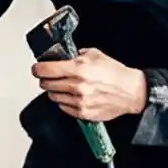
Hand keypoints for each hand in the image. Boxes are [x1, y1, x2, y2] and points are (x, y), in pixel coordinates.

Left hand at [32, 48, 146, 121]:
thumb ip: (76, 55)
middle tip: (49, 77)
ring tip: (63, 86)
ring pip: (53, 96)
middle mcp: (77, 86)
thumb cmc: (115, 73)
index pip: (46, 70)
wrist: (132, 92)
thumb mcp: (95, 55)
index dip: (37, 69)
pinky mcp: (83, 113)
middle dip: (45, 80)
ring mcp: (79, 101)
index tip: (36, 69)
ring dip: (54, 91)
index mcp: (78, 69)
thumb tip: (62, 57)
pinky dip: (64, 102)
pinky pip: (63, 107)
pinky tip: (72, 96)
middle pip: (46, 84)